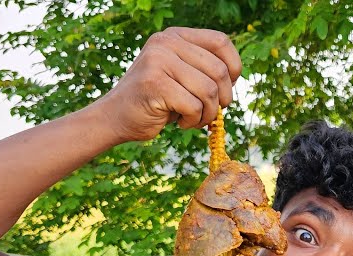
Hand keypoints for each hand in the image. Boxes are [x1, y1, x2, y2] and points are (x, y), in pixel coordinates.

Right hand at [89, 28, 241, 142]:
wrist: (116, 117)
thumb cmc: (158, 100)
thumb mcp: (182, 76)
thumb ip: (205, 68)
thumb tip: (236, 75)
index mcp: (176, 36)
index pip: (221, 41)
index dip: (234, 68)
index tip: (227, 88)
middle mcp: (166, 42)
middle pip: (219, 71)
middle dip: (222, 100)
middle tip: (208, 112)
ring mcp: (158, 61)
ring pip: (209, 91)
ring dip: (207, 114)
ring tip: (192, 118)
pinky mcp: (155, 84)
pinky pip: (194, 106)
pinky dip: (194, 121)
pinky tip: (180, 122)